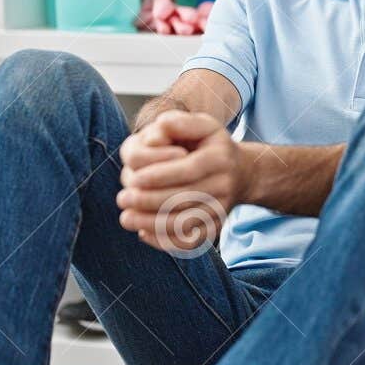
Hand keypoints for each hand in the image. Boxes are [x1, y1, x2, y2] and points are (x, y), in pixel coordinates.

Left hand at [117, 111, 243, 253]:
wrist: (241, 174)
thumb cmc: (210, 146)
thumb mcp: (202, 125)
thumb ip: (180, 122)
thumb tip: (159, 127)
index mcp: (219, 158)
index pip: (188, 169)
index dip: (160, 176)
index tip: (134, 179)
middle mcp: (224, 186)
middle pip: (184, 198)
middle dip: (149, 201)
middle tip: (123, 199)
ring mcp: (220, 210)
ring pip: (185, 224)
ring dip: (151, 223)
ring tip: (126, 218)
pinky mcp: (215, 229)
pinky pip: (190, 243)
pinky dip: (165, 242)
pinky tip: (143, 232)